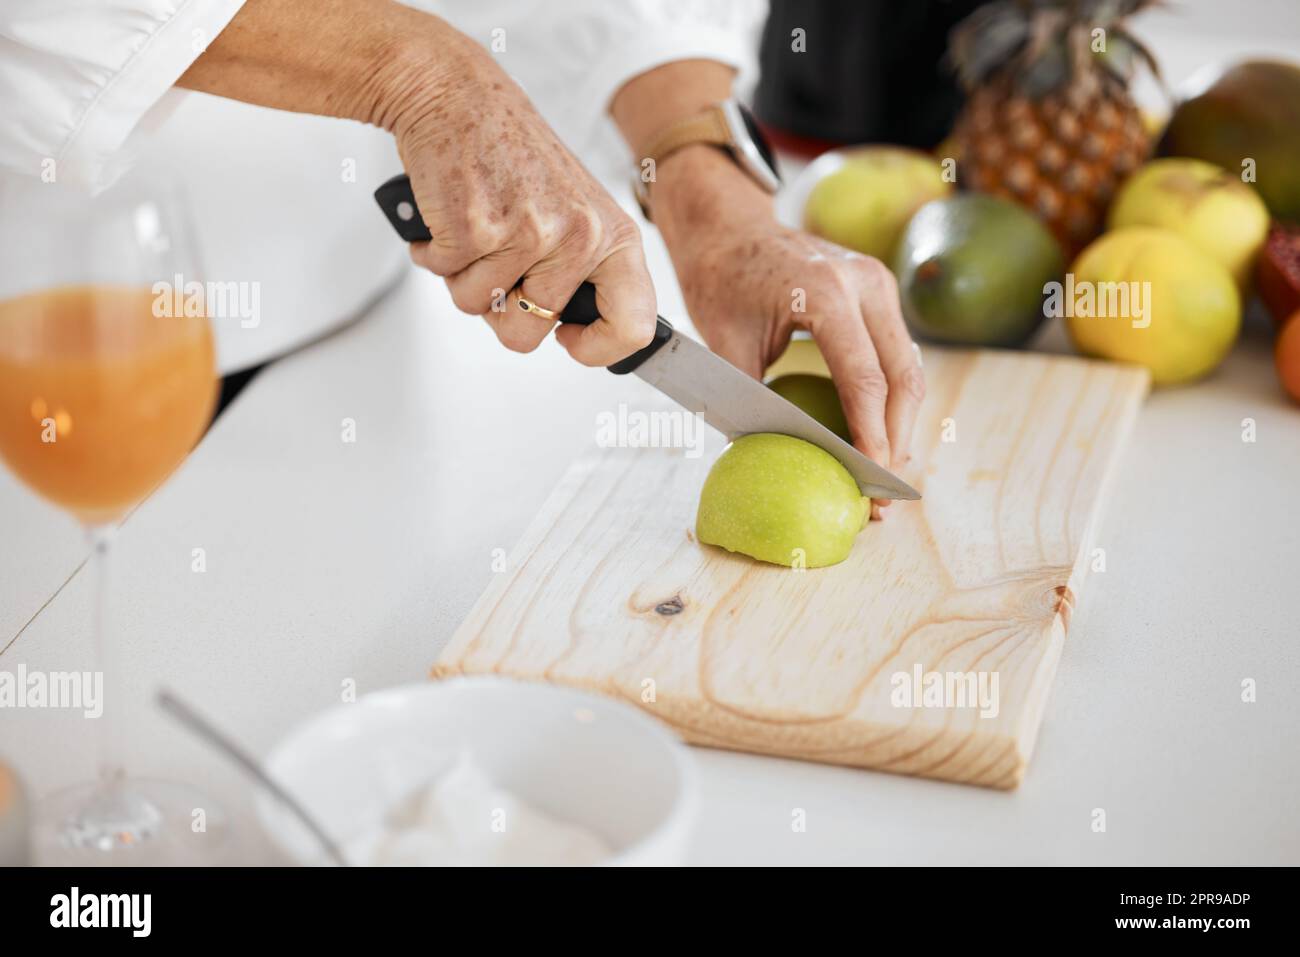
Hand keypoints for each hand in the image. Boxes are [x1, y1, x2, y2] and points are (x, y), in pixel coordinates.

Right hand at [179, 0, 656, 364]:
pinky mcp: (474, 228)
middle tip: (496, 261)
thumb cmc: (511, 154)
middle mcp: (578, 236)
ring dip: (462, 276)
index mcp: (613, 235)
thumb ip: (584, 269)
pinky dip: (434, 252)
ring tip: (474, 225)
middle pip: (528, 334)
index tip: (569, 337)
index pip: (632, 326)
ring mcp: (527, 234)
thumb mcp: (575, 207)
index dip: (597, 349)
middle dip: (498, 309)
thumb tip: (580, 330)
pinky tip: (449, 213)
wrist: (455, 93)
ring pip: (479, 309)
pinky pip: (443, 277)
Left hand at [653, 146, 925, 515]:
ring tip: (883, 473)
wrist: (730, 225)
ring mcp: (879, 284)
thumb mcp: (726, 342)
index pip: (865, 380)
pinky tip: (880, 436)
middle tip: (882, 493)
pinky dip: (893, 400)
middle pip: (903, 378)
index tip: (871, 480)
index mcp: (826, 292)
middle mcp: (865, 283)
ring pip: (909, 369)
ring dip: (901, 424)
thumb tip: (778, 462)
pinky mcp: (880, 293)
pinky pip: (897, 355)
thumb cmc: (721, 280)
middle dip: (897, 440)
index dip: (872, 436)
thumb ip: (753, 398)